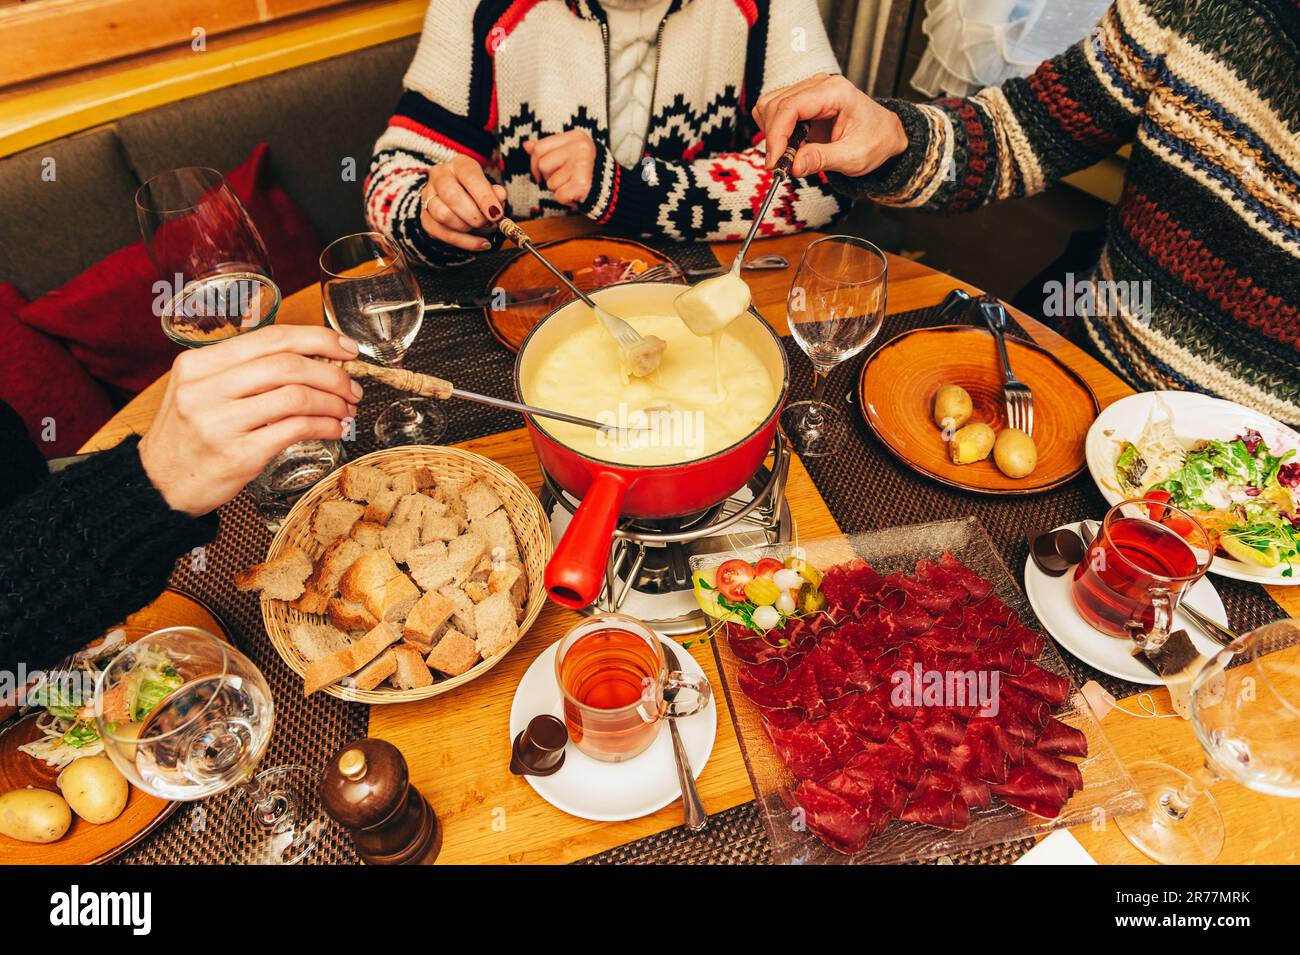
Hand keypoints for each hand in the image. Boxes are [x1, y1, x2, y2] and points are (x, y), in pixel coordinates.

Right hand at [139, 325, 363, 516]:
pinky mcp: (237, 455)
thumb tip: (310, 358)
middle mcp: (206, 388)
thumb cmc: (188, 436)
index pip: (271, 338)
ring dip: (332, 402)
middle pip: (288, 365)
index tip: (346, 348)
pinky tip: (334, 429)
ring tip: (345, 410)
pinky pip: (295, 430)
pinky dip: (324, 426)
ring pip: (296, 396)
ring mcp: (220, 422)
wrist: (157, 486)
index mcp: (199, 364)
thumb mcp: (200, 390)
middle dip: (332, 374)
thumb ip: (242, 370)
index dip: (318, 339)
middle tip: (352, 387)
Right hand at [421, 155, 507, 251]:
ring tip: (481, 229)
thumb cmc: (478, 194)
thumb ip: (496, 193)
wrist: (460, 201)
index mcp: (459, 165)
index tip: (496, 214)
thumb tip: (500, 196)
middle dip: (474, 215)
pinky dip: (464, 242)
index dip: (484, 197)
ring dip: (466, 228)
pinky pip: (441, 233)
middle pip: (451, 196)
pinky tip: (480, 243)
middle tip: (488, 223)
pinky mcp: (425, 217)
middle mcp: (439, 176)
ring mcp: (428, 197)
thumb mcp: (491, 189)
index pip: (469, 177)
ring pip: (443, 215)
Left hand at [523, 130, 596, 205]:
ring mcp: (582, 164)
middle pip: (543, 164)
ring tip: (571, 185)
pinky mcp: (583, 183)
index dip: (534, 164)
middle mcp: (580, 147)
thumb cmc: (585, 171)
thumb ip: (547, 149)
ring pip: (550, 182)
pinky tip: (575, 194)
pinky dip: (565, 200)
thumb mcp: (567, 154)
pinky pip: (559, 195)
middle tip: (562, 179)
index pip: (539, 148)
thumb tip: (526, 145)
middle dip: (548, 176)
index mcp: (575, 137)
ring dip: (558, 188)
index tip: (540, 173)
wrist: (610, 189)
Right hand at [752, 73, 907, 178]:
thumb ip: (821, 159)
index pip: (791, 106)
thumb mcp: (853, 157)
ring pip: (770, 106)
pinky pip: (775, 112)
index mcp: (835, 92)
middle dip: (773, 137)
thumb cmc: (875, 140)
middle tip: (781, 165)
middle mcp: (819, 86)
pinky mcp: (802, 102)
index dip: (777, 135)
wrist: (884, 134)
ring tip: (788, 155)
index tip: (774, 161)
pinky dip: (775, 132)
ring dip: (772, 134)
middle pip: (775, 104)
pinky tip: (790, 145)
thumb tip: (793, 165)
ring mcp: (808, 91)